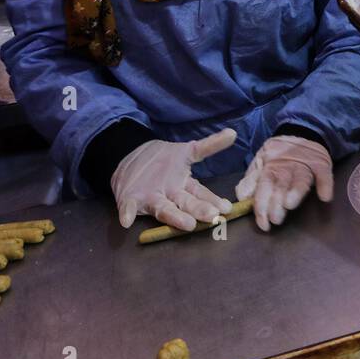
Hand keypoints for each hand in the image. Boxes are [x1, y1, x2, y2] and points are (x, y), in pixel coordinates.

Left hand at [111, 129, 236, 230]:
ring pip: (164, 209)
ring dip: (174, 217)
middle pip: (187, 203)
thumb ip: (210, 145)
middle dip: (200, 210)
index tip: (225, 209)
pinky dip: (127, 215)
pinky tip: (126, 221)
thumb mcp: (187, 151)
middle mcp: (170, 195)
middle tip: (213, 216)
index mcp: (184, 186)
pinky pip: (128, 208)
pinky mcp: (129, 199)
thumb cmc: (162, 161)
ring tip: (188, 225)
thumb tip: (233, 133)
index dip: (212, 200)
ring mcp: (150, 198)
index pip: (201, 193)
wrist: (130, 161)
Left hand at [235, 136, 332, 230]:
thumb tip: (242, 197)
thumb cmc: (279, 154)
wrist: (302, 132)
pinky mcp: (321, 164)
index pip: (264, 188)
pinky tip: (325, 196)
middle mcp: (287, 168)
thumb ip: (251, 180)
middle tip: (275, 219)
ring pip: (300, 180)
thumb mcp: (260, 162)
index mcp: (270, 169)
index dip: (262, 206)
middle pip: (281, 187)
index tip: (263, 223)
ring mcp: (305, 166)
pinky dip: (326, 185)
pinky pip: (324, 174)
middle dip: (277, 203)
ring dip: (295, 192)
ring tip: (290, 204)